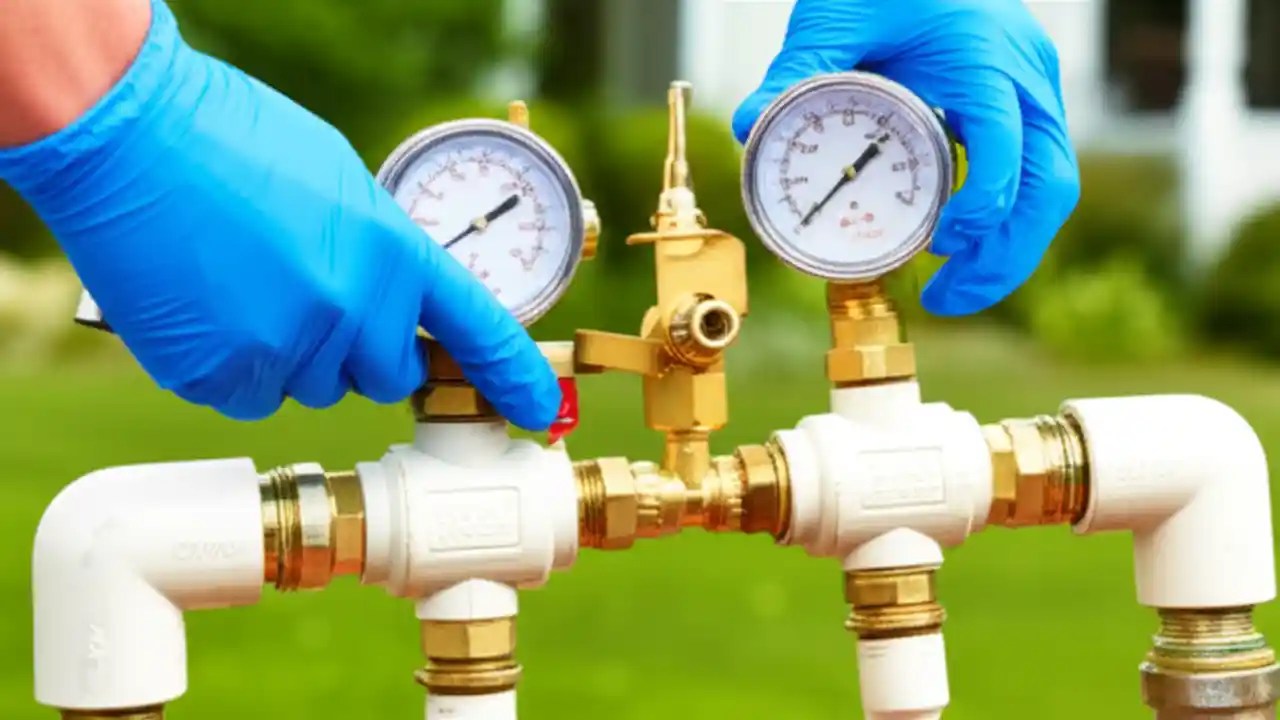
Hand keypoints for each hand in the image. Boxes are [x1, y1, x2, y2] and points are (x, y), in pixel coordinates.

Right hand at [0, 1, 559, 428]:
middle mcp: (354, 311)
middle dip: (358, 350)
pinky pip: (249, 396)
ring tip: (242, 286)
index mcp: (394, 254)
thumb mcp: (338, 184)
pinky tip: (209, 310)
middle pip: (384, 376)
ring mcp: (289, 349)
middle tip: (308, 297)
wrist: (129, 137)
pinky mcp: (224, 377)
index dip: (513, 377)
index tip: (540, 413)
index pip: (478, 330)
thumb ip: (376, 251)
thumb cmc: (232, 142)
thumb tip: (388, 298)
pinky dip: (233, 367)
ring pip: (312, 387)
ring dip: (290, 355)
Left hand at [733, 0, 1079, 315]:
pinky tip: (961, 250)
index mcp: (984, 55)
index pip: (1009, 147)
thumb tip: (744, 128)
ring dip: (1009, 249)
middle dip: (1004, 256)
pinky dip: (1006, 221)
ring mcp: (1035, 91)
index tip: (938, 243)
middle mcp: (1025, 77)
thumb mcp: (833, 14)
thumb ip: (793, 71)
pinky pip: (1037, 174)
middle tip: (946, 299)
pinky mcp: (1028, 104)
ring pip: (1051, 188)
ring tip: (953, 292)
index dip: (982, 207)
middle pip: (1048, 185)